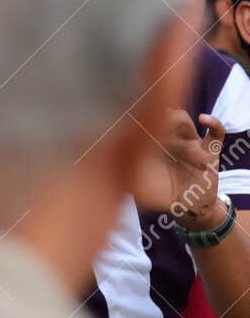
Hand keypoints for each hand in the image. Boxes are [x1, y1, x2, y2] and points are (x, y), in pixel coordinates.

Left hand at [133, 111, 225, 226]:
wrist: (186, 205)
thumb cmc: (158, 192)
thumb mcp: (137, 185)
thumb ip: (124, 174)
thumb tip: (102, 164)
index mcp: (150, 143)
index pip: (141, 122)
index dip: (133, 116)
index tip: (124, 112)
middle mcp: (169, 138)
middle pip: (160, 116)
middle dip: (152, 112)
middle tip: (144, 113)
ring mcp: (189, 142)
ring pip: (183, 121)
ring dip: (176, 119)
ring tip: (168, 119)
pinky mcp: (209, 151)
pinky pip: (215, 133)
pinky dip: (213, 123)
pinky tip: (204, 119)